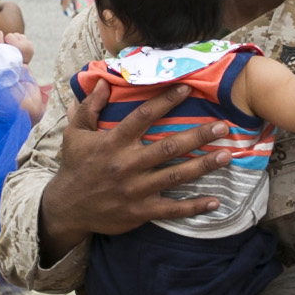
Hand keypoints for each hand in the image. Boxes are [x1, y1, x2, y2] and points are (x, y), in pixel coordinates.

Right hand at [3, 30, 34, 64]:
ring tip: (13, 50)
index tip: (6, 48)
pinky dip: (20, 42)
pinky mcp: (31, 47)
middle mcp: (26, 46)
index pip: (9, 35)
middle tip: (10, 50)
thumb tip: (0, 31)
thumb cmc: (5, 61)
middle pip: (15, 34)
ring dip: (16, 41)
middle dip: (11, 40)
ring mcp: (30, 46)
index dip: (5, 41)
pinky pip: (24, 38)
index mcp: (19, 47)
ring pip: (20, 36)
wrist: (15, 70)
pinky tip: (18, 50)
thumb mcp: (0, 51)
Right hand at [36, 80, 220, 257]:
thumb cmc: (75, 166)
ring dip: (203, 166)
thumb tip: (101, 82)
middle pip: (168, 147)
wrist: (67, 207)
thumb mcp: (75, 133)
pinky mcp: (140, 211)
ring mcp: (135, 190)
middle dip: (198, 136)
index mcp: (112, 143)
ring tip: (227, 155)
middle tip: (222, 126)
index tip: (187, 89)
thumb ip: (89, 108)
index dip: (165, 101)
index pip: (142, 117)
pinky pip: (171, 210)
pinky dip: (194, 207)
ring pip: (175, 176)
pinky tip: (215, 201)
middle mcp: (126, 165)